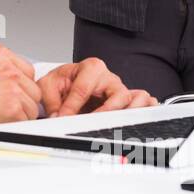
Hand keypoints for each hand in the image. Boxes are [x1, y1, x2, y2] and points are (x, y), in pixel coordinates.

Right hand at [0, 44, 39, 134]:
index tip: (12, 92)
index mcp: (2, 54)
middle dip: (23, 100)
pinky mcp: (13, 109)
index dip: (21, 85)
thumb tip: (20, 80)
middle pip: (33, 89)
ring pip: (32, 106)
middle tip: (4, 105)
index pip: (28, 71)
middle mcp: (10, 69)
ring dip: (20, 113)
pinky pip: (25, 120)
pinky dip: (14, 123)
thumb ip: (2, 69)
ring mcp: (13, 89)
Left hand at [39, 57, 157, 116]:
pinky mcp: (128, 99)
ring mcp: (120, 88)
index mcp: (90, 68)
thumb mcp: (48, 86)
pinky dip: (144, 111)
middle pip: (118, 93)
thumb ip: (51, 102)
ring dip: (130, 113)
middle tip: (94, 123)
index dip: (72, 107)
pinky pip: (144, 102)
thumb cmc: (63, 80)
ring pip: (136, 98)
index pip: (83, 89)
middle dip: (107, 111)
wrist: (68, 80)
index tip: (64, 119)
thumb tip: (58, 118)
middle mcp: (109, 78)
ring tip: (118, 125)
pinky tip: (135, 121)